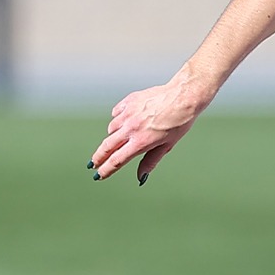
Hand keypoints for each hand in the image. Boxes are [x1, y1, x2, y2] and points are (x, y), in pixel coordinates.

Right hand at [89, 75, 209, 183]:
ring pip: (111, 129)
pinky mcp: (128, 101)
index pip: (118, 160)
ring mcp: (128, 114)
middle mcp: (131, 128)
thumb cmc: (179, 122)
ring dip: (112, 137)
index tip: (98, 175)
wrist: (182, 96)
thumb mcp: (167, 146)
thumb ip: (151, 161)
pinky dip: (118, 119)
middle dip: (98, 157)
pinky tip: (126, 121)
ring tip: (122, 138)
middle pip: (107, 146)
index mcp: (141, 142)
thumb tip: (140, 177)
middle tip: (92, 164)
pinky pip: (116, 113)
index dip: (106, 170)